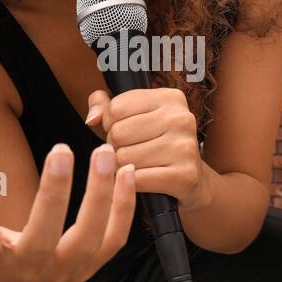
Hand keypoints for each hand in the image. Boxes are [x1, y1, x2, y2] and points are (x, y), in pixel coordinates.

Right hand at [0, 143, 136, 281]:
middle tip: (61, 149)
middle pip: (45, 236)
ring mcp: (67, 269)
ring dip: (101, 196)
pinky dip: (126, 207)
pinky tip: (129, 170)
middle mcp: (31, 267)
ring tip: (105, 153)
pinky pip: (116, 238)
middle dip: (54, 195)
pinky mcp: (94, 264)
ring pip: (90, 237)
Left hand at [85, 86, 208, 210]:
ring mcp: (185, 147)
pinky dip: (133, 184)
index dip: (110, 124)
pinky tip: (144, 179)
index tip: (126, 132)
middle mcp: (181, 118)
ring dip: (123, 167)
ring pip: (125, 158)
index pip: (115, 108)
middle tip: (131, 151)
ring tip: (138, 165)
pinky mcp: (185, 175)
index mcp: (169, 98)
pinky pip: (138, 180)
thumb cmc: (154, 144)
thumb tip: (92, 118)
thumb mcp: (132, 117)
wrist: (189, 178)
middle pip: (118, 133)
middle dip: (116, 147)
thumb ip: (104, 107)